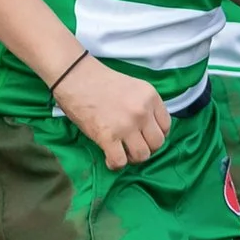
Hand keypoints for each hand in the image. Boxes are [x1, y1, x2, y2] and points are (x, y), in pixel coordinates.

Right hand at [53, 54, 168, 168]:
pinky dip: (115, 164)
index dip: (155, 134)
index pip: (166, 126)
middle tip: (132, 145)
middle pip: (157, 144)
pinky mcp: (107, 136)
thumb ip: (144, 106)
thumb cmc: (99, 80)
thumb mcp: (133, 87)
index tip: (144, 135)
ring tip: (121, 152)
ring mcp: (125, 125)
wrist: (73, 76)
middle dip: (146, 148)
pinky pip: (120, 161)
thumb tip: (146, 130)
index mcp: (150, 97)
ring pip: (142, 155)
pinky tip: (109, 158)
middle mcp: (142, 112)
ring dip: (132, 157)